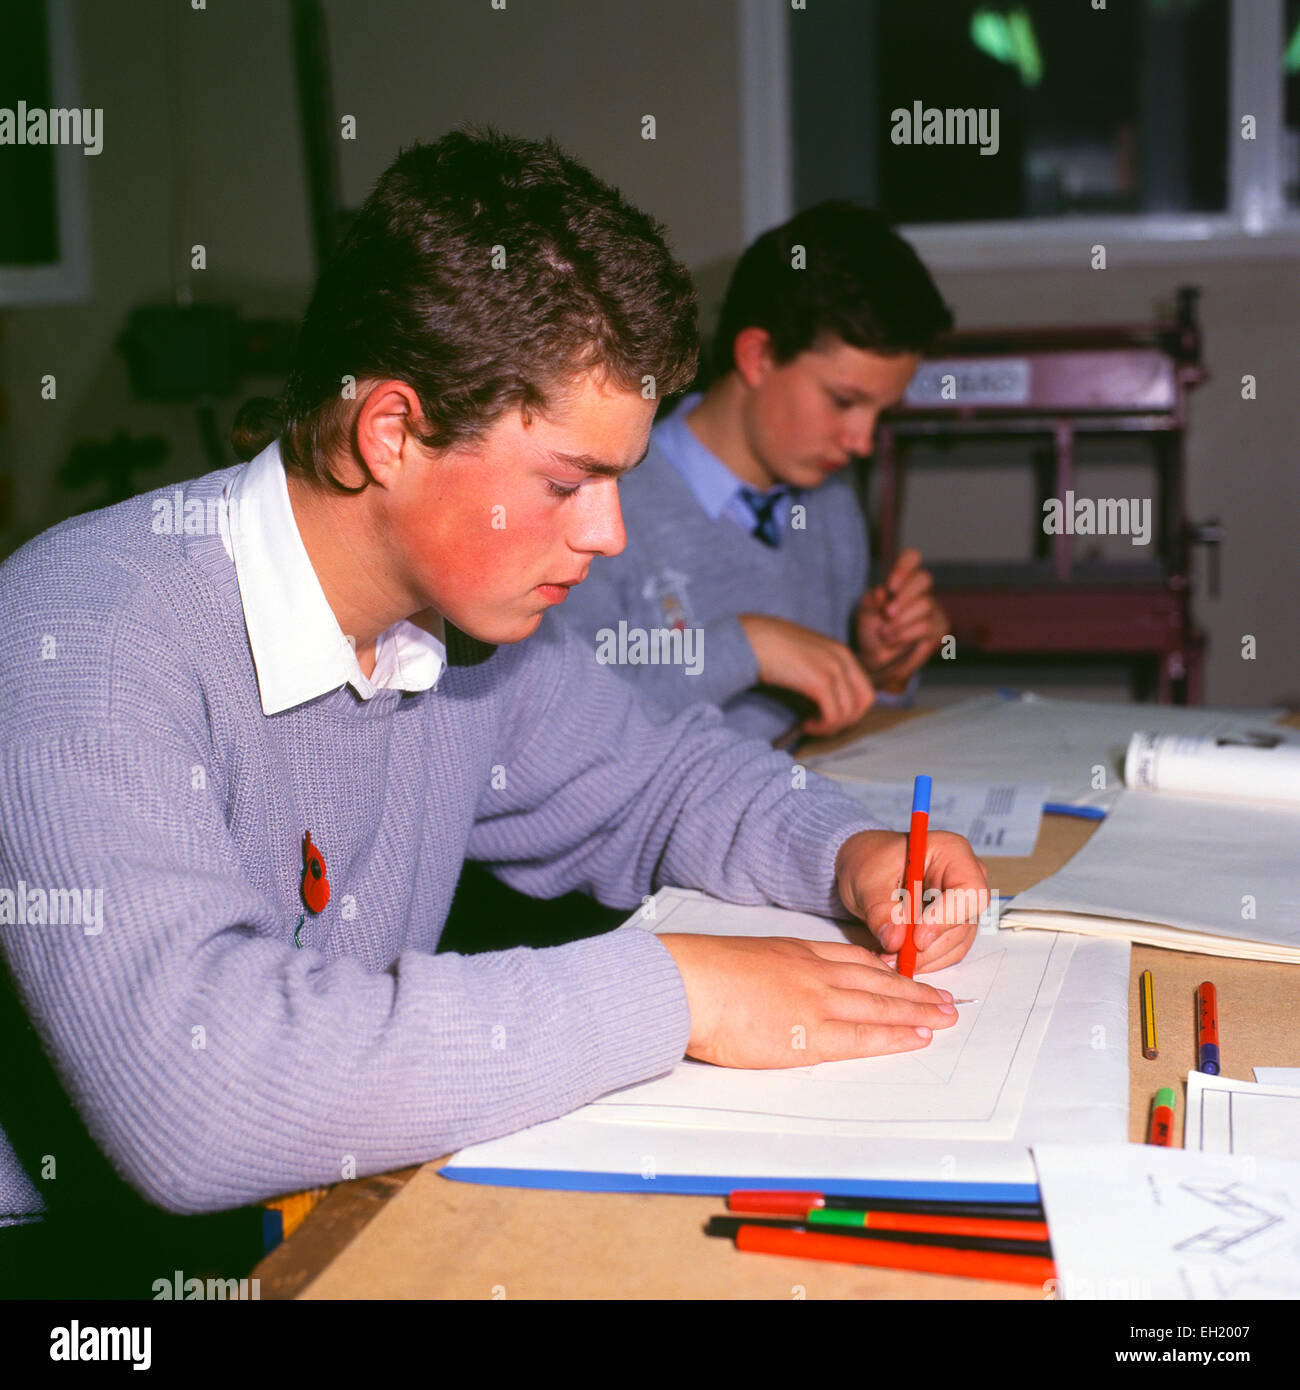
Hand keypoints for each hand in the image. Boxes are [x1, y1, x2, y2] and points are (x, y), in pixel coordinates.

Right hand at [658, 931, 957, 1067]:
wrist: (689, 982)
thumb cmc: (700, 974)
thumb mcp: (741, 960)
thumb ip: (765, 974)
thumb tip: (768, 994)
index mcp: (795, 952)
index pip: (851, 958)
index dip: (882, 969)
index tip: (902, 973)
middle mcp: (814, 972)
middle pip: (876, 980)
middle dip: (913, 990)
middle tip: (943, 998)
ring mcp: (817, 1001)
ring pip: (880, 1005)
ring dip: (917, 1011)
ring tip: (944, 1017)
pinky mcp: (812, 1034)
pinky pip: (865, 1036)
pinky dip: (895, 1036)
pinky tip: (916, 1037)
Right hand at [738, 613, 874, 736]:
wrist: (753, 639)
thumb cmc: (771, 648)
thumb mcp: (807, 655)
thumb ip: (823, 669)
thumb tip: (827, 697)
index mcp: (842, 653)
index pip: (865, 689)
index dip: (851, 709)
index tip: (828, 714)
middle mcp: (843, 659)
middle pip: (864, 702)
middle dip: (847, 720)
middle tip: (824, 725)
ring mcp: (834, 670)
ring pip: (849, 713)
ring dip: (831, 727)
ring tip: (811, 725)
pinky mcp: (820, 682)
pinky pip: (834, 716)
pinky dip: (822, 727)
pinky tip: (806, 725)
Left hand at [834, 828, 987, 972]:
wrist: (867, 867)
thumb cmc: (870, 861)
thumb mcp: (867, 880)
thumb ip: (881, 910)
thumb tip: (895, 941)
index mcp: (951, 853)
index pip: (969, 892)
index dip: (945, 918)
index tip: (916, 938)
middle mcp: (964, 878)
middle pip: (964, 923)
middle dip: (927, 945)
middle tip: (892, 955)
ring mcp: (962, 905)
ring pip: (955, 943)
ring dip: (922, 958)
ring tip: (886, 957)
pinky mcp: (953, 927)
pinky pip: (946, 952)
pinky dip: (922, 960)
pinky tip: (895, 957)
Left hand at [855, 549, 947, 693]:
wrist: (877, 660)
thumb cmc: (871, 630)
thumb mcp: (865, 612)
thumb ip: (871, 600)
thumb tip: (881, 592)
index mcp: (902, 579)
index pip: (912, 558)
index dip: (904, 567)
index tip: (891, 587)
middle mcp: (920, 590)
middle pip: (924, 578)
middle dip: (905, 596)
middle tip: (887, 613)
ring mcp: (933, 608)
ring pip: (925, 605)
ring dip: (901, 621)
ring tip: (885, 633)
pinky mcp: (939, 627)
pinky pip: (927, 627)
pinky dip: (906, 635)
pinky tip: (894, 640)